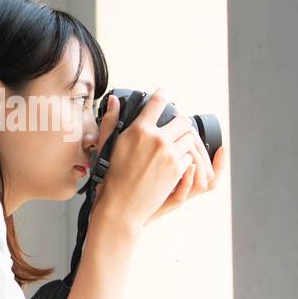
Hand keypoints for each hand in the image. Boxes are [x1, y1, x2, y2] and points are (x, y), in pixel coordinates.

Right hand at [91, 87, 223, 226]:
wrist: (122, 205)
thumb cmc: (111, 177)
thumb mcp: (107, 145)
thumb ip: (111, 120)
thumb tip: (113, 100)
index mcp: (139, 130)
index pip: (157, 103)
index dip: (163, 94)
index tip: (165, 92)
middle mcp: (157, 139)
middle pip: (183, 120)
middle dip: (181, 124)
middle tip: (175, 128)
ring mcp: (169, 154)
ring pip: (190, 137)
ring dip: (185, 140)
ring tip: (177, 146)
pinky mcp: (177, 169)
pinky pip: (190, 156)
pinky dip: (185, 158)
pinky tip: (175, 162)